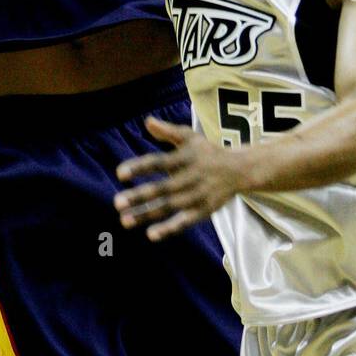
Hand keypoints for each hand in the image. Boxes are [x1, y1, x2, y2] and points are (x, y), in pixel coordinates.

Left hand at [113, 116, 242, 239]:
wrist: (239, 169)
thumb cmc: (207, 151)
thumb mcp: (190, 136)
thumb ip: (168, 131)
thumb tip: (146, 121)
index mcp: (184, 157)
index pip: (158, 162)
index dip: (139, 167)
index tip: (119, 173)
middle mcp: (190, 177)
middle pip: (162, 188)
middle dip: (139, 196)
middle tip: (117, 203)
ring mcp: (197, 196)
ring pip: (169, 207)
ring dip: (147, 214)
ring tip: (124, 221)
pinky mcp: (203, 211)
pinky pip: (184, 222)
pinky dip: (169, 228)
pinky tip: (150, 234)